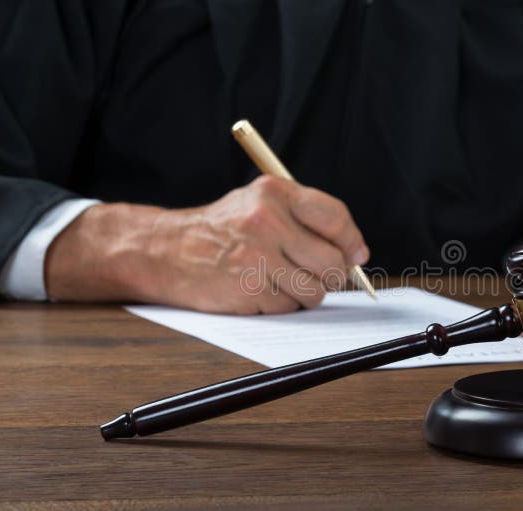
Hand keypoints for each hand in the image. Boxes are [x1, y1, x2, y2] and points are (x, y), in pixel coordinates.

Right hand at [45, 175, 369, 313]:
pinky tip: (259, 289)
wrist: (166, 250)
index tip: (356, 256)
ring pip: (316, 290)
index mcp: (275, 192)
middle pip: (333, 261)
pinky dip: (281, 304)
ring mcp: (258, 256)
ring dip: (306, 293)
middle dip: (331, 275)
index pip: (336, 218)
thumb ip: (305, 219)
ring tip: (281, 280)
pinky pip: (289, 306)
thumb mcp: (260, 204)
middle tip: (316, 274)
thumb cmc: (223, 229)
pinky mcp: (248, 288)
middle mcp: (268, 220)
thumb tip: (354, 252)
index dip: (352, 242)